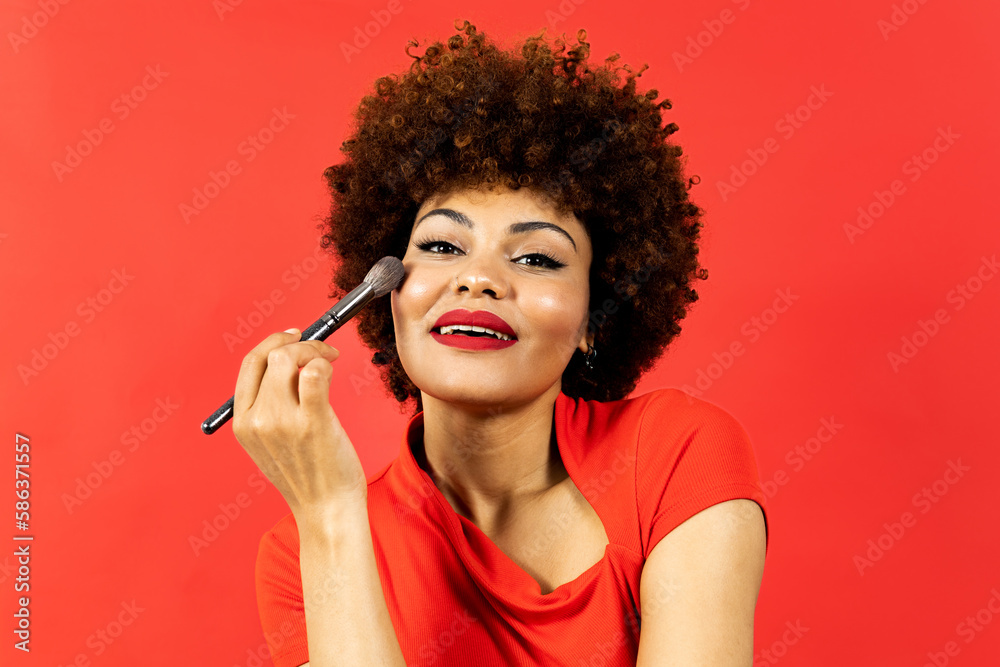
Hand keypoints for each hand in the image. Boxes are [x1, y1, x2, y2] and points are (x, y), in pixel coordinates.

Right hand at [232, 329, 367, 518]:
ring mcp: (283, 422)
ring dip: (315, 350)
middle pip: (272, 357)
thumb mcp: (272, 443)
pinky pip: (314, 374)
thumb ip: (271, 408)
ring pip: (290, 359)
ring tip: (330, 361)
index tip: (294, 336)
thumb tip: (292, 364)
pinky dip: (324, 363)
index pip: (250, 364)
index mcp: (243, 423)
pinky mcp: (312, 423)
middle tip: (323, 350)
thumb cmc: (308, 474)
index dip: (273, 342)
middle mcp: (257, 421)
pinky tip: (332, 370)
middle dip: (301, 343)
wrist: (326, 509)